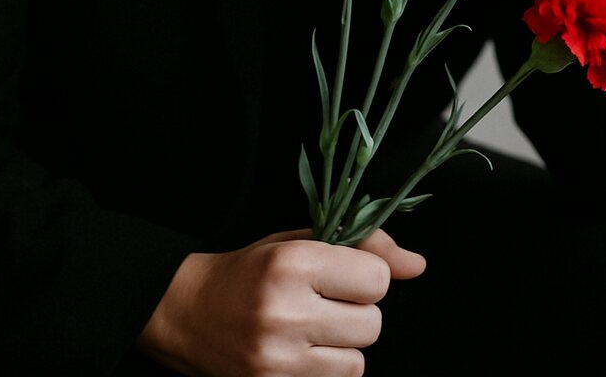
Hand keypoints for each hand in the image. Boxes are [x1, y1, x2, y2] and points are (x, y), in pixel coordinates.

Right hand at [135, 226, 425, 375]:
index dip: (366, 277)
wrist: (187, 312)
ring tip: (312, 329)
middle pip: (372, 324)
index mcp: (293, 263)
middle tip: (326, 303)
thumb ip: (365, 246)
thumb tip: (418, 265)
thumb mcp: (302, 242)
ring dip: (344, 346)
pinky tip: (302, 353)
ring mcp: (278, 358)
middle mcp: (287, 311)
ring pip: (357, 361)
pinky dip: (327, 370)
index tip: (342, 276)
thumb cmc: (252, 271)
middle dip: (357, 312)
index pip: (376, 279)